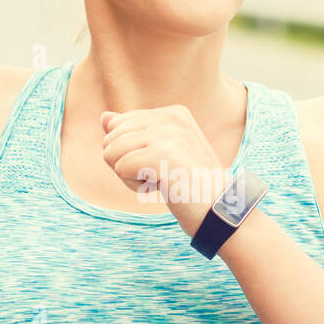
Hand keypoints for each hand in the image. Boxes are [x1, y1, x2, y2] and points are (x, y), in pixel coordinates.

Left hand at [99, 104, 229, 237]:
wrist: (219, 211)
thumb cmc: (190, 186)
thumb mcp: (160, 155)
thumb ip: (133, 134)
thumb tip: (104, 117)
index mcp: (172, 113)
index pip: (118, 124)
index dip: (128, 153)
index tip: (157, 166)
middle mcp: (171, 117)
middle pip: (110, 138)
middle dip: (123, 164)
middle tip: (157, 177)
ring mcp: (168, 133)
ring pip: (112, 152)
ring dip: (128, 177)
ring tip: (159, 181)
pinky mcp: (163, 153)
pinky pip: (121, 168)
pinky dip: (134, 186)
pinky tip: (159, 187)